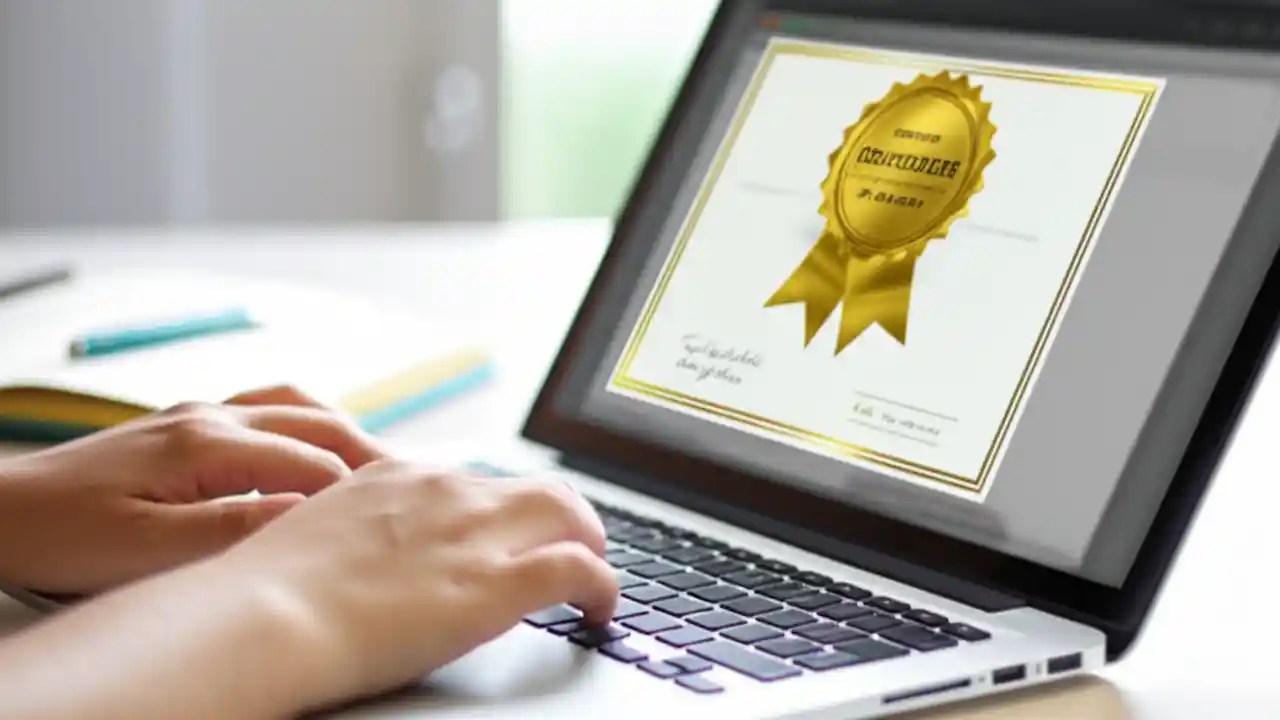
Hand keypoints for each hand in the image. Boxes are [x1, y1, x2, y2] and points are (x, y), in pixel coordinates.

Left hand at [0, 385, 384, 594]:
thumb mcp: (148, 548)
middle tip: (414, 486)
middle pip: (318, 421)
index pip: (314, 460)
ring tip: (378, 467)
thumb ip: (234, 526)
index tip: (402, 515)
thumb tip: (308, 511)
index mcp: (207, 444)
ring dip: (343, 431)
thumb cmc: (62, 534)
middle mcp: (210, 417)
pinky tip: (314, 450)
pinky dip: (308, 424)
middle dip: (371, 452)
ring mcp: (197, 415)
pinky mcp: (184, 425)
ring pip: (297, 405)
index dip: (363, 490)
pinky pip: (267, 409)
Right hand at [207, 459, 617, 711]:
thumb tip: (369, 560)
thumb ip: (356, 536)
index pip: (477, 483)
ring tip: (596, 580)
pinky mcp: (495, 584)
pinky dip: (603, 588)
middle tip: (576, 550)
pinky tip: (601, 611)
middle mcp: (446, 491)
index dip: (505, 513)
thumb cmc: (265, 594)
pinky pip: (579, 571)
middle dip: (566, 519)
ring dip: (592, 546)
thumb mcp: (313, 537)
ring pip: (570, 515)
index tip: (510, 535)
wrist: (258, 619)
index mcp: (400, 476)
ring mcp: (474, 534)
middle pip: (537, 489)